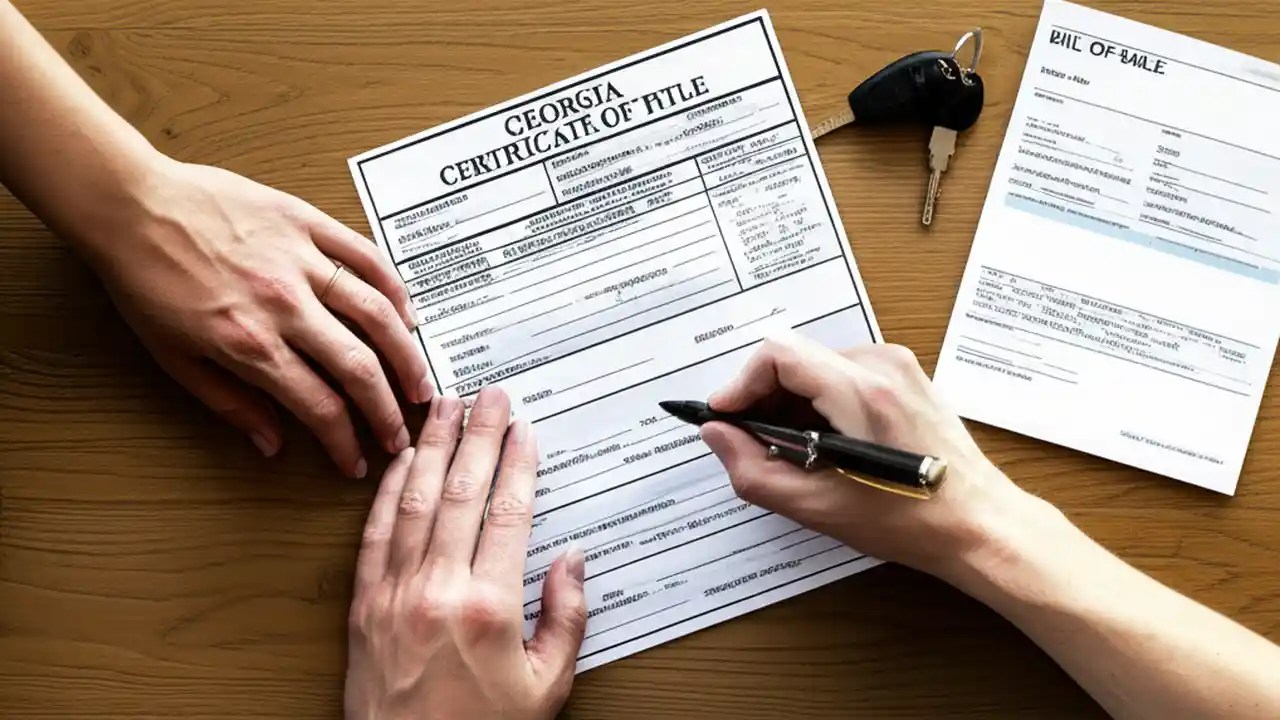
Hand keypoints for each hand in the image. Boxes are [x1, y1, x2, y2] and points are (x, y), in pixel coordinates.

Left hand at [83, 158, 430, 476]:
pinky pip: (365, 256)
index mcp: (249, 343)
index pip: (320, 406)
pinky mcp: (306, 222)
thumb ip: (230, 404)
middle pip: (359, 368)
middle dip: (389, 411)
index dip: (345, 442)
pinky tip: (407, 314)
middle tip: (400, 434)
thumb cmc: (144, 280)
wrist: (130, 206)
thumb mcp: (174, 358)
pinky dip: (394, 287)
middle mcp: (283, 304)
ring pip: (376, 314)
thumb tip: (272, 444)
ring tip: (420, 383)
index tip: (355, 461)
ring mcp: (300, 260)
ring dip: (407, 355)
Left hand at [345, 387, 587, 719]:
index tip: (524, 428)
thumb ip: (567, 618)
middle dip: (477, 434)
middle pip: (461, 491)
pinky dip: (386, 491)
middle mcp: (437, 590)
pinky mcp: (363, 606)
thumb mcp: (547, 687)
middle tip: (488, 395)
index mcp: (489, 608)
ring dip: (430, 446)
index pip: (507, 512)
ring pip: (414, 500)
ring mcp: (394, 594)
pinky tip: (399, 462)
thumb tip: (572, 561)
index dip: (518, 462)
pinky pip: (374, 533)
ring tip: (442, 407)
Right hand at [700, 333, 1025, 578]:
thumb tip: (717, 435)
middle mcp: (882, 366)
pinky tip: (822, 442)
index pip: (778, 354)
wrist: (980, 524)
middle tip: (750, 440)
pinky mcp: (905, 377)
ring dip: (790, 401)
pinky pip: (842, 374)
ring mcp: (898, 367)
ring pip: (816, 366)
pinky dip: (819, 401)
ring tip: (790, 449)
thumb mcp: (818, 507)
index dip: (740, 383)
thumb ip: (753, 470)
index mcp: (862, 392)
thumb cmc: (911, 521)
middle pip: (795, 358)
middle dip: (762, 397)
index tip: (723, 415)